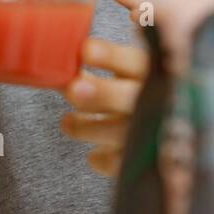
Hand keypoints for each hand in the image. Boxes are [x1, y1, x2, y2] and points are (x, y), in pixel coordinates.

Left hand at [60, 38, 148, 175]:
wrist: (160, 128)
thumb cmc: (132, 89)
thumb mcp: (123, 70)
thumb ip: (94, 62)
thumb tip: (53, 56)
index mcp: (150, 71)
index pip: (133, 60)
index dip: (111, 56)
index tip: (86, 51)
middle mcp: (158, 100)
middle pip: (132, 97)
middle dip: (103, 94)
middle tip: (74, 90)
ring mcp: (152, 131)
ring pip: (121, 132)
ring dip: (89, 127)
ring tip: (66, 122)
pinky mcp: (146, 161)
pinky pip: (121, 162)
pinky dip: (103, 159)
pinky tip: (94, 155)